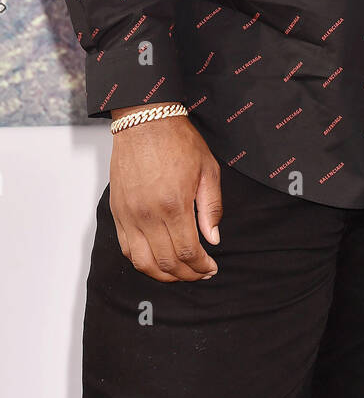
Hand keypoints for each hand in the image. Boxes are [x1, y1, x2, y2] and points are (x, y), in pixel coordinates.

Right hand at [109, 109, 222, 282]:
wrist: (146, 121)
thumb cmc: (179, 141)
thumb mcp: (208, 170)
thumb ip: (211, 208)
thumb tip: (213, 239)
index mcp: (174, 205)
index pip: (188, 251)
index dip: (201, 266)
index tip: (211, 268)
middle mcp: (149, 215)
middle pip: (167, 262)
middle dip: (187, 274)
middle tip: (200, 273)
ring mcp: (129, 215)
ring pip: (143, 262)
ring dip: (163, 275)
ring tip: (180, 273)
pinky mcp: (117, 211)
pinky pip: (126, 248)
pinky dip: (141, 262)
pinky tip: (157, 261)